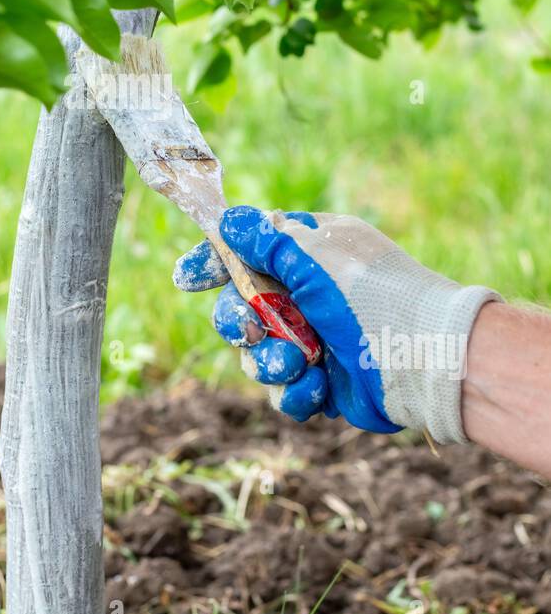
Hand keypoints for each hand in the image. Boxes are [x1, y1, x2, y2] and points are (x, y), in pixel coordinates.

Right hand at [174, 206, 499, 442]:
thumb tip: (228, 219)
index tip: (189, 278)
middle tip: (251, 330)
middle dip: (241, 322)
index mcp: (312, 252)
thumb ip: (264, 240)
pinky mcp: (325, 382)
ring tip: (295, 364)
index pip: (250, 249)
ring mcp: (318, 339)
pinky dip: (295, 393)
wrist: (424, 361)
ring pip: (260, 353)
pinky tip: (315, 389)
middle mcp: (312, 293)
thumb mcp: (313, 258)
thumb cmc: (371, 297)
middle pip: (244, 306)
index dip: (215, 263)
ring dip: (269, 362)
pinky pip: (285, 390)